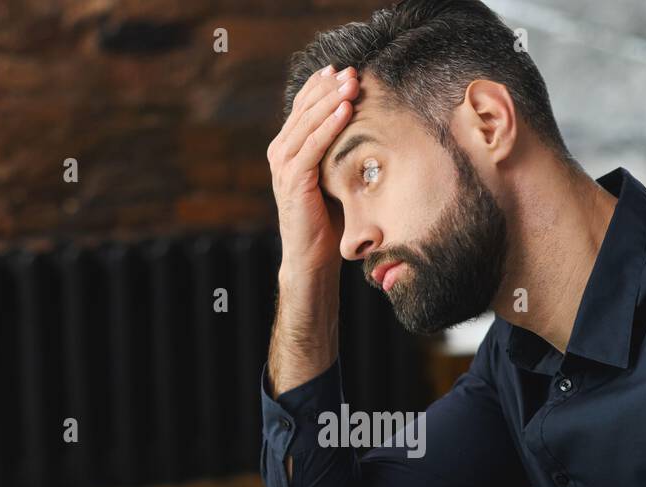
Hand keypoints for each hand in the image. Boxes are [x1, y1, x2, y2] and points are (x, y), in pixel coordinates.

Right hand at [266, 64, 359, 276]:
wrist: (313, 258)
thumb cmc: (328, 221)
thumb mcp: (333, 178)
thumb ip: (337, 153)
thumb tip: (365, 129)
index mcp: (288, 150)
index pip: (303, 109)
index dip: (320, 87)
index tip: (341, 70)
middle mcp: (280, 153)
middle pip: (305, 110)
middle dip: (328, 88)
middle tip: (351, 71)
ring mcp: (284, 165)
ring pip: (308, 123)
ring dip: (331, 100)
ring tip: (351, 83)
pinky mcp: (294, 179)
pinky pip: (313, 145)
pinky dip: (329, 126)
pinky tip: (345, 110)